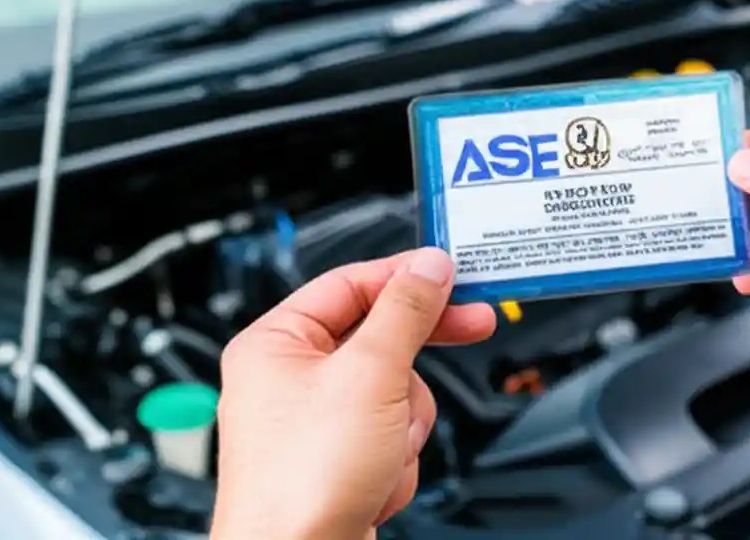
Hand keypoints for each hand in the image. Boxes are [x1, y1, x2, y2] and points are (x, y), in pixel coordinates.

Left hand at [211, 248, 495, 538]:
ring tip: (385, 445)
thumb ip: (406, 311)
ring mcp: (316, 423)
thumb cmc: (302, 481)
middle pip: (380, 338)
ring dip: (405, 420)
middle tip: (473, 324)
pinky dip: (396, 456)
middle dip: (413, 361)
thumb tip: (429, 268)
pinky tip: (378, 476)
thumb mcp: (370, 373)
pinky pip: (391, 433)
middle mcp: (288, 378)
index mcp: (276, 342)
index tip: (456, 276)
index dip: (408, 277)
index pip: (352, 284)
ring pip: (396, 389)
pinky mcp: (339, 460)